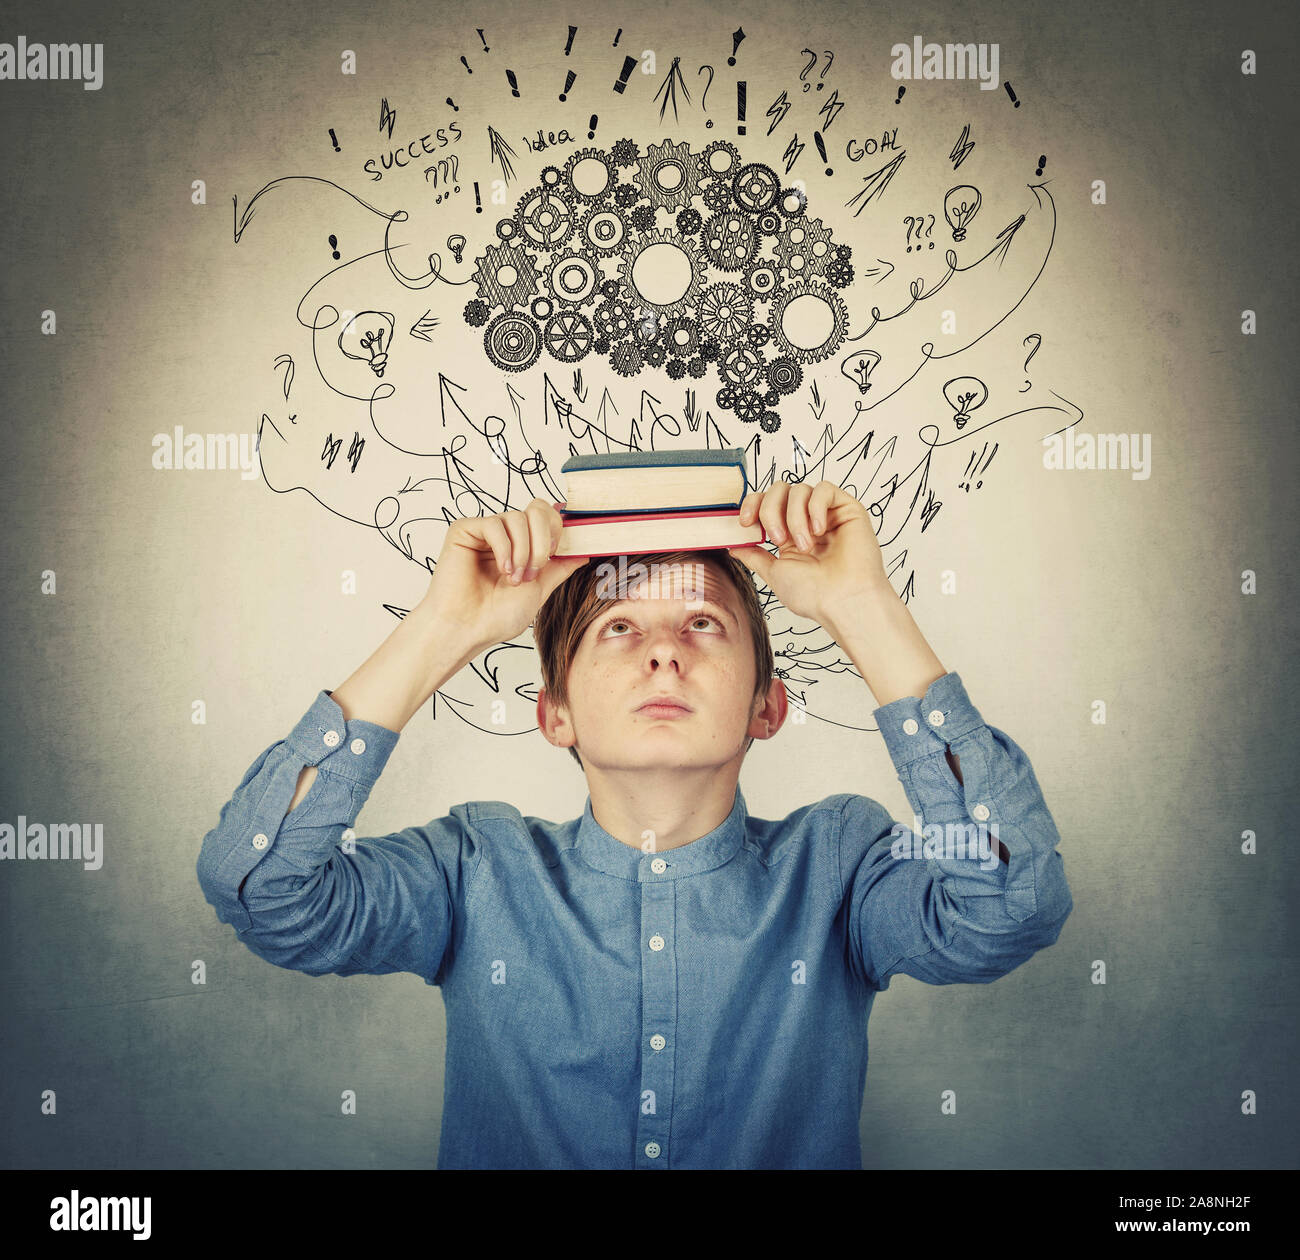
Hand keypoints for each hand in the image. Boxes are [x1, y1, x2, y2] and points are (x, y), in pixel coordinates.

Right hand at [418, 499, 590, 646]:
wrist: (467, 629)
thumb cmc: (496, 616)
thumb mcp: (540, 589)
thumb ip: (560, 568)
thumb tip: (584, 552)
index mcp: (523, 546)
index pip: (548, 517)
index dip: (558, 530)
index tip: (555, 555)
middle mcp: (506, 535)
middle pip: (537, 509)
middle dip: (543, 540)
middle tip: (534, 570)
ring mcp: (485, 531)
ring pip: (517, 517)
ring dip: (523, 551)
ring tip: (514, 578)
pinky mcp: (464, 530)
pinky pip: (494, 524)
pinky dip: (504, 548)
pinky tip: (502, 569)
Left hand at [727, 481, 890, 622]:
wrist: (844, 602)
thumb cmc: (815, 595)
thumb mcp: (774, 573)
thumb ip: (754, 556)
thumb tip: (734, 546)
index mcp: (789, 534)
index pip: (766, 503)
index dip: (752, 505)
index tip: (745, 523)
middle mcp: (807, 521)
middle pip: (779, 490)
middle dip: (771, 510)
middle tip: (778, 538)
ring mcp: (827, 514)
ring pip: (800, 489)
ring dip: (795, 516)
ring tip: (805, 544)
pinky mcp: (847, 509)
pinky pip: (825, 489)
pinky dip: (816, 506)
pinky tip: (818, 530)